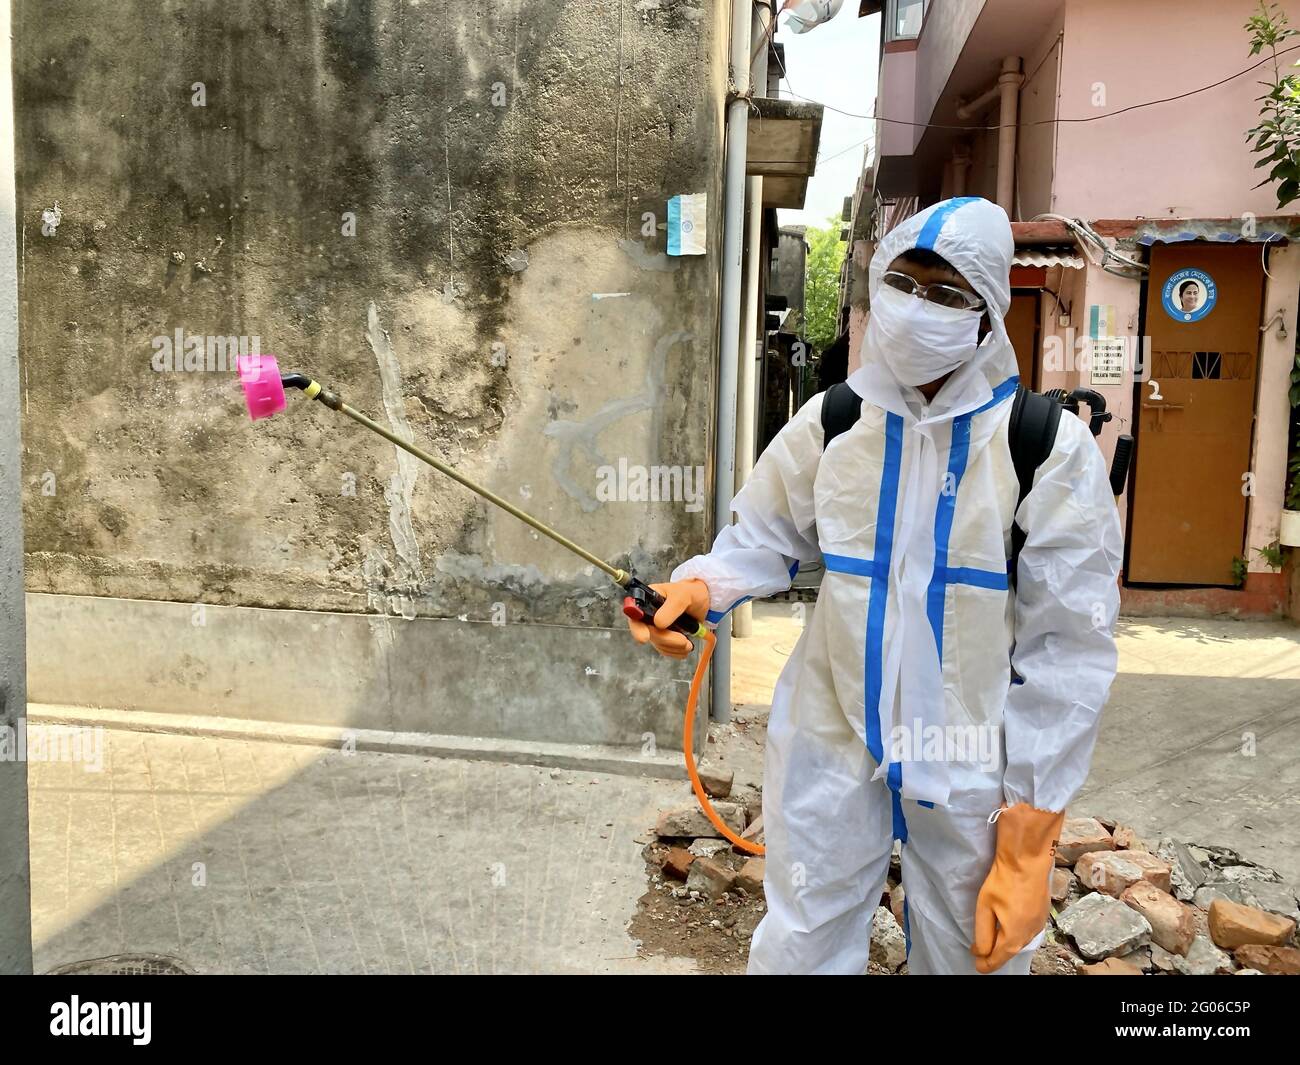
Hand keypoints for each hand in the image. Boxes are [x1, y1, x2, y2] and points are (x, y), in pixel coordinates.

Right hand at [626, 579, 709, 659]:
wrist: (703, 601)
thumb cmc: (691, 593)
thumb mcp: (683, 595)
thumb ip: (671, 607)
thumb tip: (658, 623)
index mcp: (647, 600)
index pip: (634, 615)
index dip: (637, 628)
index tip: (645, 638)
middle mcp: (648, 615)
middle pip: (647, 633)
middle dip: (665, 639)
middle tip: (683, 640)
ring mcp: (655, 628)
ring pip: (657, 644)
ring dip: (674, 647)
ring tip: (688, 642)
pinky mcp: (664, 638)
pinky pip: (665, 650)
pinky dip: (676, 651)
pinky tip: (686, 645)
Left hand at [971, 804, 1065, 972]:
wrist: (1027, 861)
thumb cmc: (1003, 882)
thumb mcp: (984, 908)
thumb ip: (983, 933)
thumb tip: (980, 951)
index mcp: (1014, 937)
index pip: (998, 959)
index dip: (986, 964)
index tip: (977, 965)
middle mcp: (1030, 935)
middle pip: (1010, 951)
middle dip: (996, 954)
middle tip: (981, 952)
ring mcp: (1039, 925)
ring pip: (1020, 941)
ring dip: (1007, 943)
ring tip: (993, 941)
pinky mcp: (1043, 914)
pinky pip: (1028, 931)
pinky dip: (1017, 933)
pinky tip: (1010, 926)